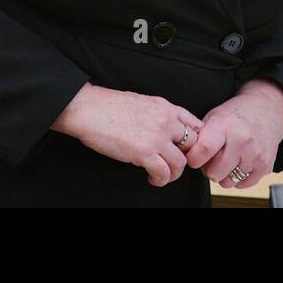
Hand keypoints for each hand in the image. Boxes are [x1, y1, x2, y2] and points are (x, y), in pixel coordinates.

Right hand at [52, 83, 203, 186]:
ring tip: (161, 176)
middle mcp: (165, 120)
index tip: (184, 150)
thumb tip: (164, 130)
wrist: (88, 109)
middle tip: (173, 165)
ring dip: (173, 174)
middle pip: (193, 145)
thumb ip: (157, 114)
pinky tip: (151, 179)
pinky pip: (164, 173)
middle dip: (186, 158)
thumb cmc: (108, 106)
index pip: (195, 124)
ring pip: (181, 163)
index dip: (194, 141)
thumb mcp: (141, 102)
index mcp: (165, 106)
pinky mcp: (144, 152)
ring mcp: (156, 136)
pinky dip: (160, 180)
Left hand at [183, 79, 282, 189]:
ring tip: (226, 159)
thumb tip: (186, 155)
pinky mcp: (265, 165)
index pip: (203, 150)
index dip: (193, 158)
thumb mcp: (214, 116)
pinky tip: (238, 163)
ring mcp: (255, 154)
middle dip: (208, 168)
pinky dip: (237, 178)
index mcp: (224, 125)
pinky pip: (242, 185)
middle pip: (214, 172)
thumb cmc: (236, 114)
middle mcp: (241, 140)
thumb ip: (200, 136)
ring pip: (228, 182)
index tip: (193, 157)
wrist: (266, 109)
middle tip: (212, 158)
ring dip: (223, 174)